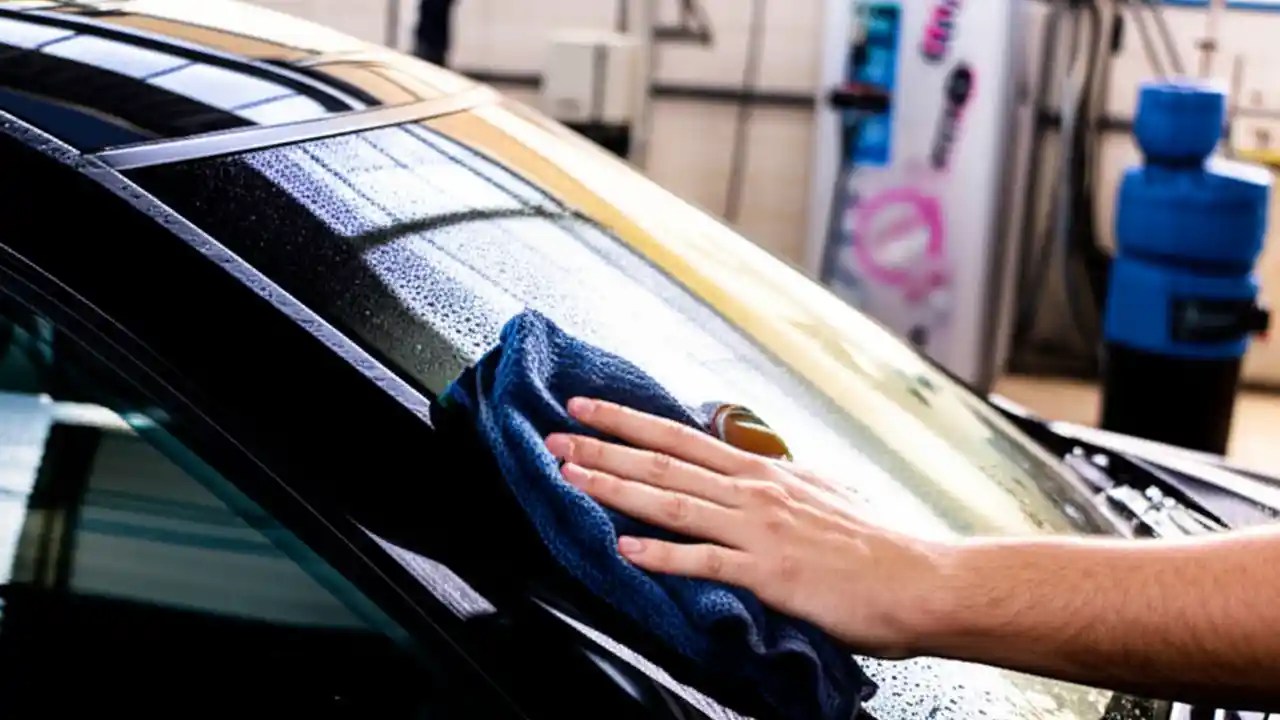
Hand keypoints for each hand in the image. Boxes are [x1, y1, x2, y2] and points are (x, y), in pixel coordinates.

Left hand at [544, 397, 957, 657]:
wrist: (918, 580)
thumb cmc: (872, 545)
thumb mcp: (820, 494)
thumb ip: (778, 482)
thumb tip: (754, 468)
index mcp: (762, 473)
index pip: (681, 438)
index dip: (629, 421)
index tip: (586, 406)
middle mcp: (754, 492)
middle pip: (664, 464)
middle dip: (603, 448)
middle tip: (554, 436)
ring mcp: (759, 530)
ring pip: (673, 502)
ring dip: (616, 488)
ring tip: (570, 477)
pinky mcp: (769, 574)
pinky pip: (704, 563)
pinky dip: (662, 555)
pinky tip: (624, 551)